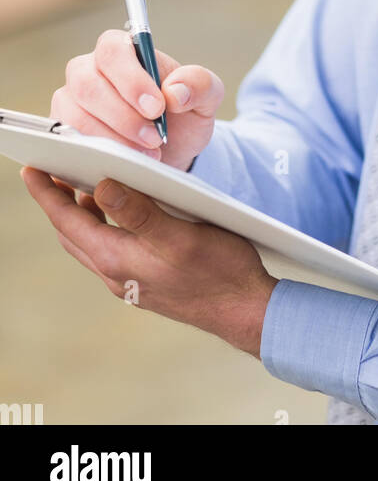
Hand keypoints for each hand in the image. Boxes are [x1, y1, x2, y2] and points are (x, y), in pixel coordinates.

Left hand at [20, 168, 276, 356]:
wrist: (244, 310)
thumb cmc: (219, 271)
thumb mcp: (180, 235)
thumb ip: (139, 213)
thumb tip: (101, 186)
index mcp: (118, 260)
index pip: (68, 222)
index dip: (46, 195)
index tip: (29, 170)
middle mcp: (116, 273)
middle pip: (73, 234)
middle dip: (58, 202)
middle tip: (51, 171)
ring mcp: (130, 280)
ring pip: (90, 243)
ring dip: (80, 214)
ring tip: (83, 184)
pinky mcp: (145, 281)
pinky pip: (110, 249)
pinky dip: (104, 225)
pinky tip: (121, 211)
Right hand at [51, 30, 224, 171]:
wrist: (169, 151)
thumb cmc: (183, 116)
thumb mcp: (205, 98)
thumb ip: (200, 84)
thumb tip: (175, 91)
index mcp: (122, 50)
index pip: (113, 51)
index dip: (131, 79)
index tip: (156, 108)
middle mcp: (88, 70)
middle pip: (87, 84)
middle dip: (123, 116)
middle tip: (155, 139)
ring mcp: (71, 101)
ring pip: (75, 116)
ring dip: (113, 139)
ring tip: (147, 155)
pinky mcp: (64, 131)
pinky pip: (68, 142)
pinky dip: (96, 154)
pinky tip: (123, 164)